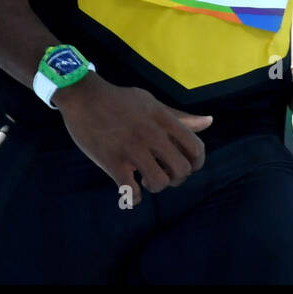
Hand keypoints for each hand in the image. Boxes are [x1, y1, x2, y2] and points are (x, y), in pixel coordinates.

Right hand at [53, 75, 211, 204]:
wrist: (83, 96)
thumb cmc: (120, 100)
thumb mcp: (152, 103)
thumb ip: (180, 117)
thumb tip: (209, 122)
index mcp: (163, 119)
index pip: (195, 147)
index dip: (196, 163)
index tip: (185, 165)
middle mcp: (151, 133)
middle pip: (182, 169)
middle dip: (176, 178)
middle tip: (164, 173)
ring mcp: (132, 148)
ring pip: (160, 182)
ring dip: (155, 187)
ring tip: (146, 180)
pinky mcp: (112, 160)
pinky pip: (130, 191)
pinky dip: (133, 198)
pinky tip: (129, 191)